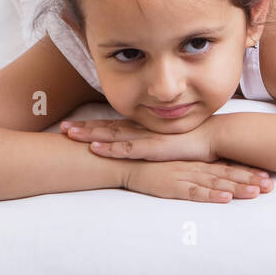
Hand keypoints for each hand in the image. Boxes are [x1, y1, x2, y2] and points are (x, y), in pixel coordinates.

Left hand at [61, 116, 220, 162]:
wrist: (214, 137)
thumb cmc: (194, 141)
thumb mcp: (170, 142)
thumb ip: (156, 143)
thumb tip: (145, 148)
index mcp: (144, 129)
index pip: (113, 126)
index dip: (93, 126)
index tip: (73, 125)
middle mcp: (141, 130)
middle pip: (107, 128)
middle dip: (83, 128)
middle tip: (61, 128)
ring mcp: (147, 138)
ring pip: (112, 135)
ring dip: (90, 135)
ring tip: (70, 135)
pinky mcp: (154, 148)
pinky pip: (128, 149)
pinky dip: (111, 148)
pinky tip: (96, 149)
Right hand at [123, 160, 273, 202]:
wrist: (128, 160)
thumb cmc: (154, 163)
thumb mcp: (181, 162)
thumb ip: (198, 165)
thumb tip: (216, 170)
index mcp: (199, 161)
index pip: (228, 166)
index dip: (248, 172)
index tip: (267, 176)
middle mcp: (196, 167)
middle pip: (228, 174)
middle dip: (250, 180)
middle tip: (270, 185)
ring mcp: (186, 175)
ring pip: (216, 183)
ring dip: (237, 188)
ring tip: (256, 192)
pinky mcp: (174, 185)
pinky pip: (195, 192)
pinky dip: (211, 195)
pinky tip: (225, 198)